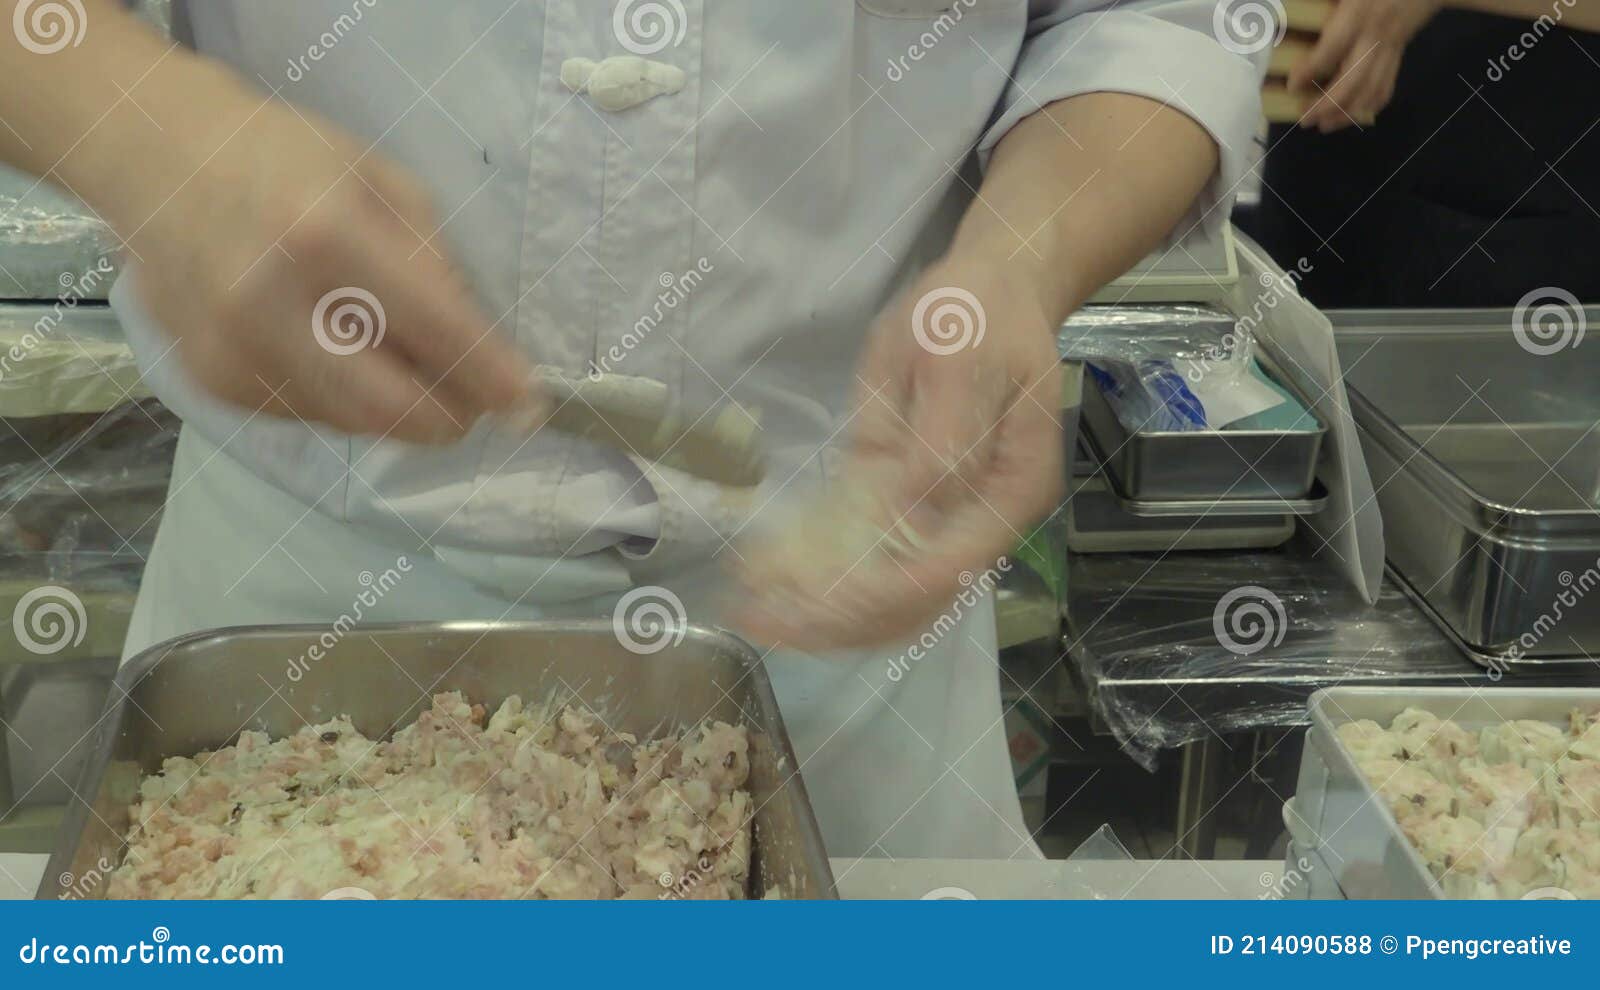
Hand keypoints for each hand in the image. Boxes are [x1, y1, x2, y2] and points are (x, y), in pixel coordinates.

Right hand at [113, 83, 533, 442]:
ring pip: (352, 422)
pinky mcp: (211, 381)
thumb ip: (437, 263)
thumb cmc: (290, 162)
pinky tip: (335, 348)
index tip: (531, 405)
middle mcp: (271, 303)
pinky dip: (344, 398)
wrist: (157, 162)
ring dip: (398, 407)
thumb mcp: (384, 183)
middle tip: (477, 405)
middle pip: (391, 408)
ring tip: (403, 360)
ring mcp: (233, 351)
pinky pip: (308, 414)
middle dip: (450, 418)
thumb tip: (479, 349)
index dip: (490, 376)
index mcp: (325, 235)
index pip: (434, 331)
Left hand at [734, 256, 1064, 650]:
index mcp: (1011, 490)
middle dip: (837, 620)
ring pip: (891, 597)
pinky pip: (868, 557)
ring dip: (821, 615)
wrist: (988, 291)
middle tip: (762, 618)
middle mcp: (984, 522)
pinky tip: (765, 579)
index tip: (814, 598)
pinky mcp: (907, 506)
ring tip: (754, 613)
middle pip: (916, 602)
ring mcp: (946, 520)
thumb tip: (919, 508)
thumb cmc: (974, 314)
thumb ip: (946, 436)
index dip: (879, 593)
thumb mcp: (956, 355)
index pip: (948, 569)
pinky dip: (819, 576)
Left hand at [1290, 0, 1442, 132]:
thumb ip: (1323, 3)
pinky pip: (1388, 85)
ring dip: (1348, 113)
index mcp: (1358, 15)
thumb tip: (1280, 19)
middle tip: (1306, 120)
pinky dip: (1370, 105)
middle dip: (1328, 105)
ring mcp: (1391, 48)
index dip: (1311, 70)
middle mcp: (1375, 36)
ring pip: (1372, 89)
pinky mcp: (1400, 54)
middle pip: (1353, 80)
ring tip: (1325, 126)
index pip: (1332, 49)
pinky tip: (1353, 116)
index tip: (1291, 86)